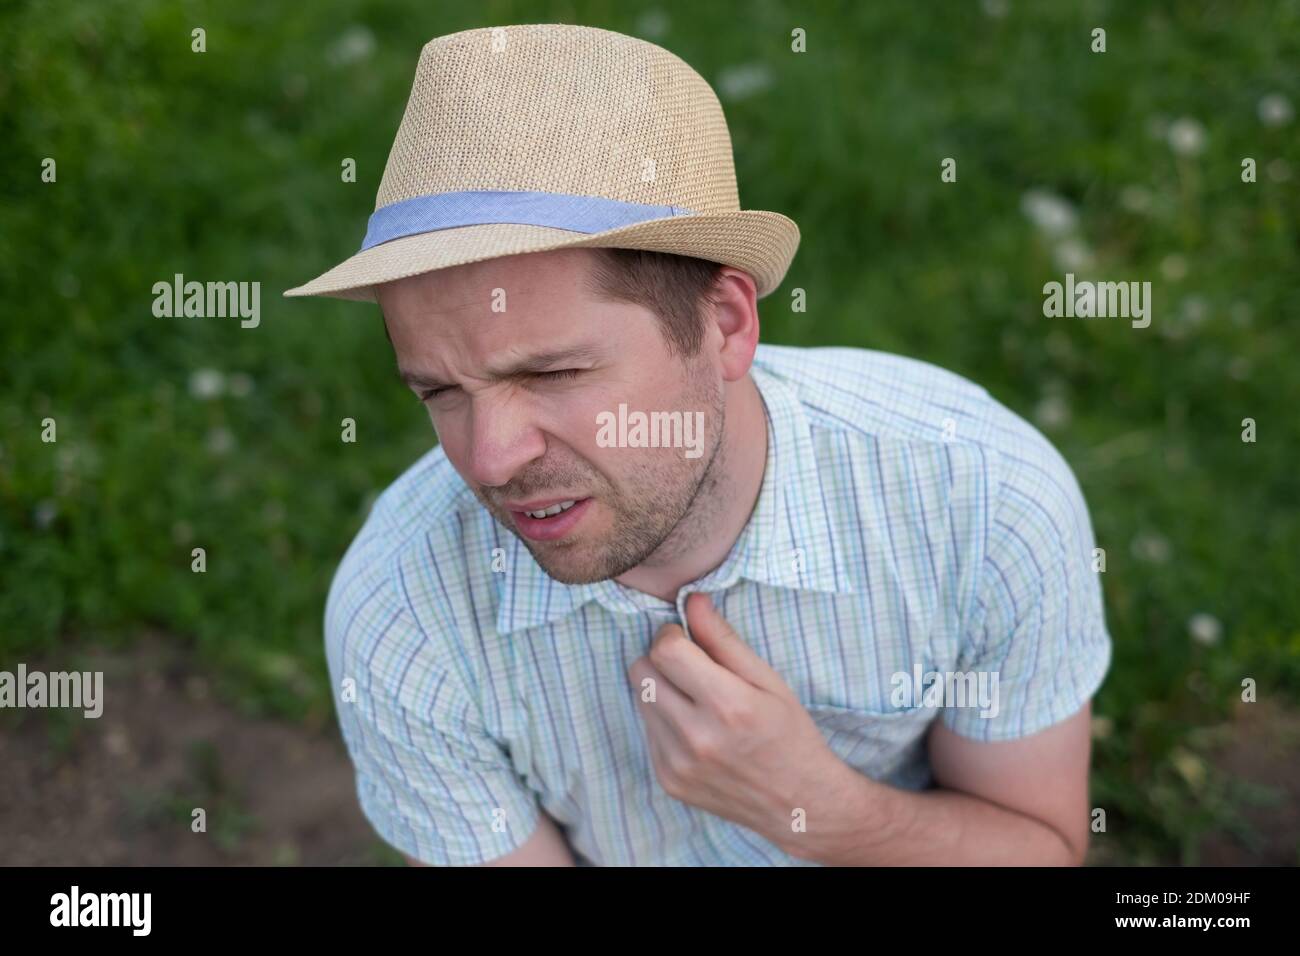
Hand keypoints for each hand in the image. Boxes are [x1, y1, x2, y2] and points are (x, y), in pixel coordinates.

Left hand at [626, 591, 844, 850]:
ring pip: (640, 699)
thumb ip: (724, 639)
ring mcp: (677, 764)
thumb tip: (691, 600)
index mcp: (728, 705)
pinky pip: (646, 731)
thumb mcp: (768, 680)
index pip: (666, 650)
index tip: (687, 637)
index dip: (673, 634)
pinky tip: (696, 729)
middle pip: (642, 671)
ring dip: (661, 690)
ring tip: (696, 700)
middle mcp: (697, 737)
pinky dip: (664, 721)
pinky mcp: (667, 781)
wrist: (798, 804)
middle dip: (662, 659)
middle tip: (691, 667)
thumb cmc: (790, 734)